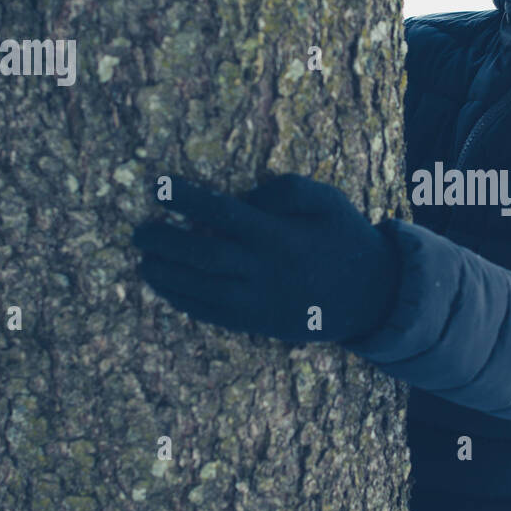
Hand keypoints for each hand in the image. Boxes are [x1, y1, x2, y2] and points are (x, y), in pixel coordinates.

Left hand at [132, 173, 400, 343]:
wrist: (372, 295)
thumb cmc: (346, 238)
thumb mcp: (329, 201)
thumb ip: (287, 189)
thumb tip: (245, 196)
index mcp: (281, 237)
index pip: (222, 213)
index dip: (185, 199)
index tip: (156, 187)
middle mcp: (265, 271)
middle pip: (203, 256)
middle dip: (164, 242)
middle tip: (138, 231)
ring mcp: (260, 302)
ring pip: (201, 290)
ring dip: (166, 275)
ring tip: (144, 260)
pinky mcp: (258, 323)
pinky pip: (212, 314)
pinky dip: (183, 300)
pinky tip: (166, 287)